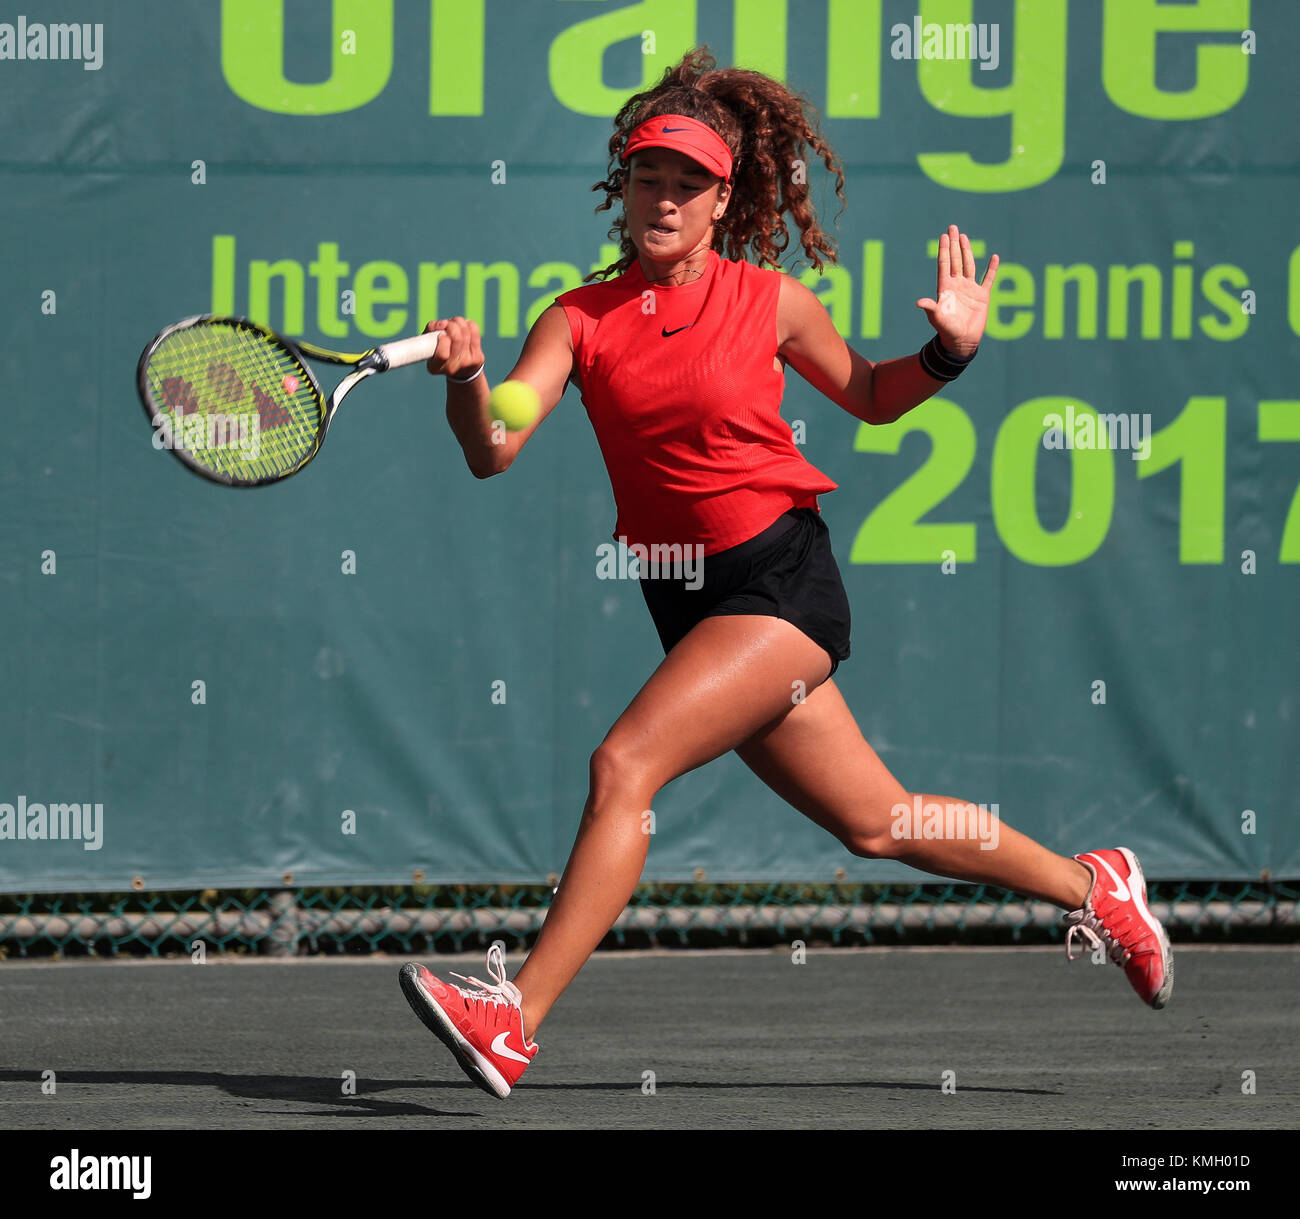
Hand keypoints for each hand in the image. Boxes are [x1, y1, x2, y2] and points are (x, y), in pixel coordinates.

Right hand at [423, 316, 483, 378]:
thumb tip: (443, 323)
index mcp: (435, 367)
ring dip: (458, 322)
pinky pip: (474, 330)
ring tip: (454, 323)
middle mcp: (452, 368)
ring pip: (465, 332)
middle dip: (451, 325)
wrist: (460, 370)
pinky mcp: (478, 357)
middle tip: (447, 324)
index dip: (442, 339)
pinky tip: (464, 327)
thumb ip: (430, 330)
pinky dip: (468, 324)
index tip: (441, 334)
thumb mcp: (429, 344)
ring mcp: (467, 363)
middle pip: (457, 338)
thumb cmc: (440, 351)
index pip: (442, 354)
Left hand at [915, 225, 998, 357]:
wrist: (961, 341)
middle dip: (954, 244)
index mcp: (946, 287)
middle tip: (953, 227)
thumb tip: (919, 302)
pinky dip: (992, 269)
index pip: (944, 264)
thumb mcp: (938, 318)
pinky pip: (988, 279)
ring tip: (964, 237)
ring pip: (969, 265)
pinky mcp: (982, 296)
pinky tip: (994, 257)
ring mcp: (970, 289)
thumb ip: (931, 308)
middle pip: (955, 260)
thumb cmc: (947, 330)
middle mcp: (957, 285)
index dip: (944, 250)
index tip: (944, 236)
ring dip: (967, 251)